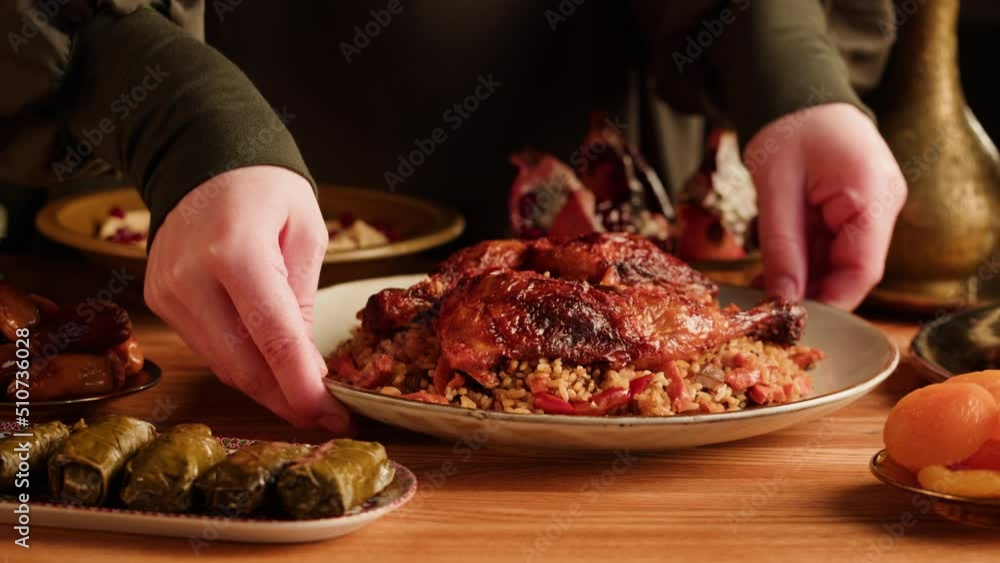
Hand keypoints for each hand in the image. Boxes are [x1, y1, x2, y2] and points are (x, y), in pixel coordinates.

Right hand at [145, 165, 350, 432]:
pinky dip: (242, 365)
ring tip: (305, 399)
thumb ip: (304, 300)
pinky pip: (208, 348)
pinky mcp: (159, 302)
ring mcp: (167, 292)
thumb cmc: (267, 191)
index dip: (303, 386)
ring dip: (266, 389)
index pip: (273, 337)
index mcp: (234, 252)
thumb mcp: (306, 234)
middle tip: (328, 417)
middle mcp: (190, 278)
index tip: (334, 415)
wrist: (205, 163)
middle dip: (288, 400)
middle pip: (243, 364)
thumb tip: (307, 368)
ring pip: (222, 364)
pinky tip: (271, 371)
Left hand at [743, 103, 906, 309]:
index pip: (863, 268)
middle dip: (812, 291)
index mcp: (872, 194)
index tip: (796, 319)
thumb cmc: (789, 128)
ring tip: (765, 288)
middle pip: (851, 268)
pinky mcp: (855, 209)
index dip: (832, 301)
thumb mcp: (775, 189)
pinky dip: (805, 259)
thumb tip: (785, 298)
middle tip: (771, 308)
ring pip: (839, 261)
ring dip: (804, 277)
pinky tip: (776, 269)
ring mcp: (871, 207)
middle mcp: (881, 204)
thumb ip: (782, 246)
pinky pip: (832, 246)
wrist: (797, 93)